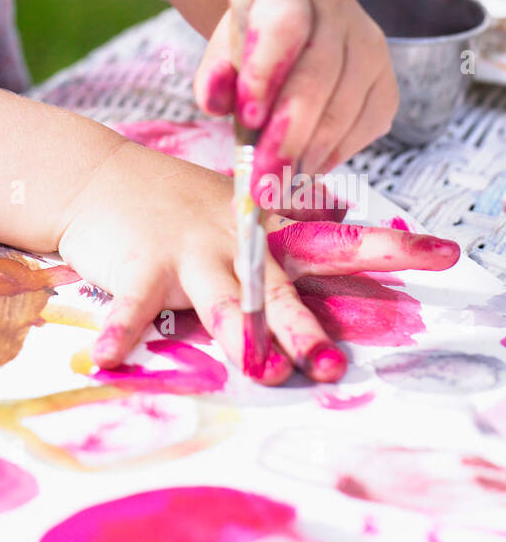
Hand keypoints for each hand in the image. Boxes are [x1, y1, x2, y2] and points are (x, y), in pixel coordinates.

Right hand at [57, 137, 457, 385]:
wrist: (98, 175)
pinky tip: (108, 360)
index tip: (444, 253)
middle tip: (331, 362)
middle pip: (279, 285)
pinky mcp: (137, 264)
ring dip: (237, 332)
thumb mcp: (237, 203)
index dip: (388, 248)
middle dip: (306, 324)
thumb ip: (286, 217)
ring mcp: (185, 252)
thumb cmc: (172, 198)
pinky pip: (130, 304)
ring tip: (255, 367)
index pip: (334, 241)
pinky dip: (119, 331)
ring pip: (218, 295)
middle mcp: (232, 241)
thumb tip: (340, 211)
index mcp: (263, 233)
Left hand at [192, 0, 399, 205]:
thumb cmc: (254, 48)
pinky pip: (367, 126)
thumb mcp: (226, 52)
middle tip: (262, 176)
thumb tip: (214, 103)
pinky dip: (335, 154)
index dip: (267, 71)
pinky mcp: (388, 84)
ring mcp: (371, 46)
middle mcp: (339, 10)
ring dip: (310, 153)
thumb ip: (215, 76)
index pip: (286, 25)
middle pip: (319, 74)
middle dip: (289, 133)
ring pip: (346, 106)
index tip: (247, 117)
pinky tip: (306, 169)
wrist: (299, 33)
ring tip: (278, 184)